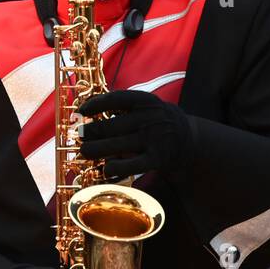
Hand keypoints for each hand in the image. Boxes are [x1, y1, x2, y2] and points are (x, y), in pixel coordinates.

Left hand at [77, 90, 191, 181]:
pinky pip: (133, 165)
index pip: (115, 99)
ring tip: (85, 151)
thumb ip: (119, 106)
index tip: (81, 111)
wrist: (189, 139)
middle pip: (111, 126)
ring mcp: (154, 139)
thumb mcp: (143, 106)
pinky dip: (116, 167)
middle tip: (80, 135)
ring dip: (96, 149)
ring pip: (117, 145)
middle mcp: (150, 119)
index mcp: (145, 101)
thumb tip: (84, 110)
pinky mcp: (158, 159)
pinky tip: (106, 168)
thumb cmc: (154, 120)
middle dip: (90, 132)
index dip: (94, 104)